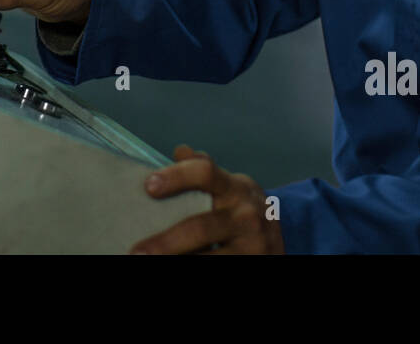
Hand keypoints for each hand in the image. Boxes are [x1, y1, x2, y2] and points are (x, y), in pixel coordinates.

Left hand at [130, 145, 284, 254]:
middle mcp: (245, 216)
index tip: (149, 186)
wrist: (283, 237)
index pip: (205, 172)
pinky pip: (219, 268)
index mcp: (234, 188)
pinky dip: (193, 269)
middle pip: (200, 227)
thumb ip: (203, 168)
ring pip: (209, 258)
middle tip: (136, 251)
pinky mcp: (253, 264)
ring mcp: (251, 246)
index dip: (176, 176)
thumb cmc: (241, 208)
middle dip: (166, 242)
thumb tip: (180, 150)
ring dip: (177, 261)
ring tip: (147, 264)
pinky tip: (174, 269)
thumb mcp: (229, 185)